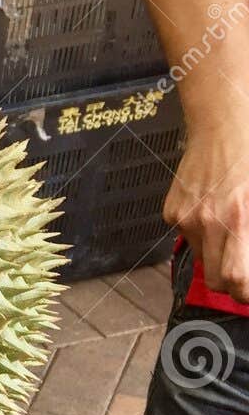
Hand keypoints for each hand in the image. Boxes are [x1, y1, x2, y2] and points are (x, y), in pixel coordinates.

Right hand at [165, 109, 248, 301]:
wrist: (224, 121)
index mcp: (239, 219)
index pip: (235, 279)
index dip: (245, 293)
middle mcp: (208, 222)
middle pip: (216, 280)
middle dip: (233, 282)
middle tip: (245, 272)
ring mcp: (186, 217)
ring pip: (202, 258)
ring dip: (218, 254)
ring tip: (232, 229)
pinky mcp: (172, 211)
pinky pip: (187, 236)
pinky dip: (202, 232)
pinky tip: (214, 210)